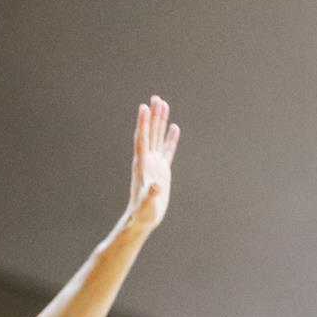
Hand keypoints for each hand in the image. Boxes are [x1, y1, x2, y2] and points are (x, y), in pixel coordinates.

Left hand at [126, 96, 179, 230]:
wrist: (142, 219)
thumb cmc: (143, 213)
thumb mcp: (146, 205)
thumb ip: (150, 194)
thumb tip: (156, 185)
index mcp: (142, 165)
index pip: (142, 139)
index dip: (143, 123)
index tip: (144, 107)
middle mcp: (146, 160)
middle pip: (150, 133)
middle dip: (153, 116)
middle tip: (156, 98)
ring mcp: (154, 164)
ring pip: (158, 137)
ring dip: (160, 121)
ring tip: (163, 104)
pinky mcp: (161, 169)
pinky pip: (167, 150)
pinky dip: (170, 138)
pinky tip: (174, 127)